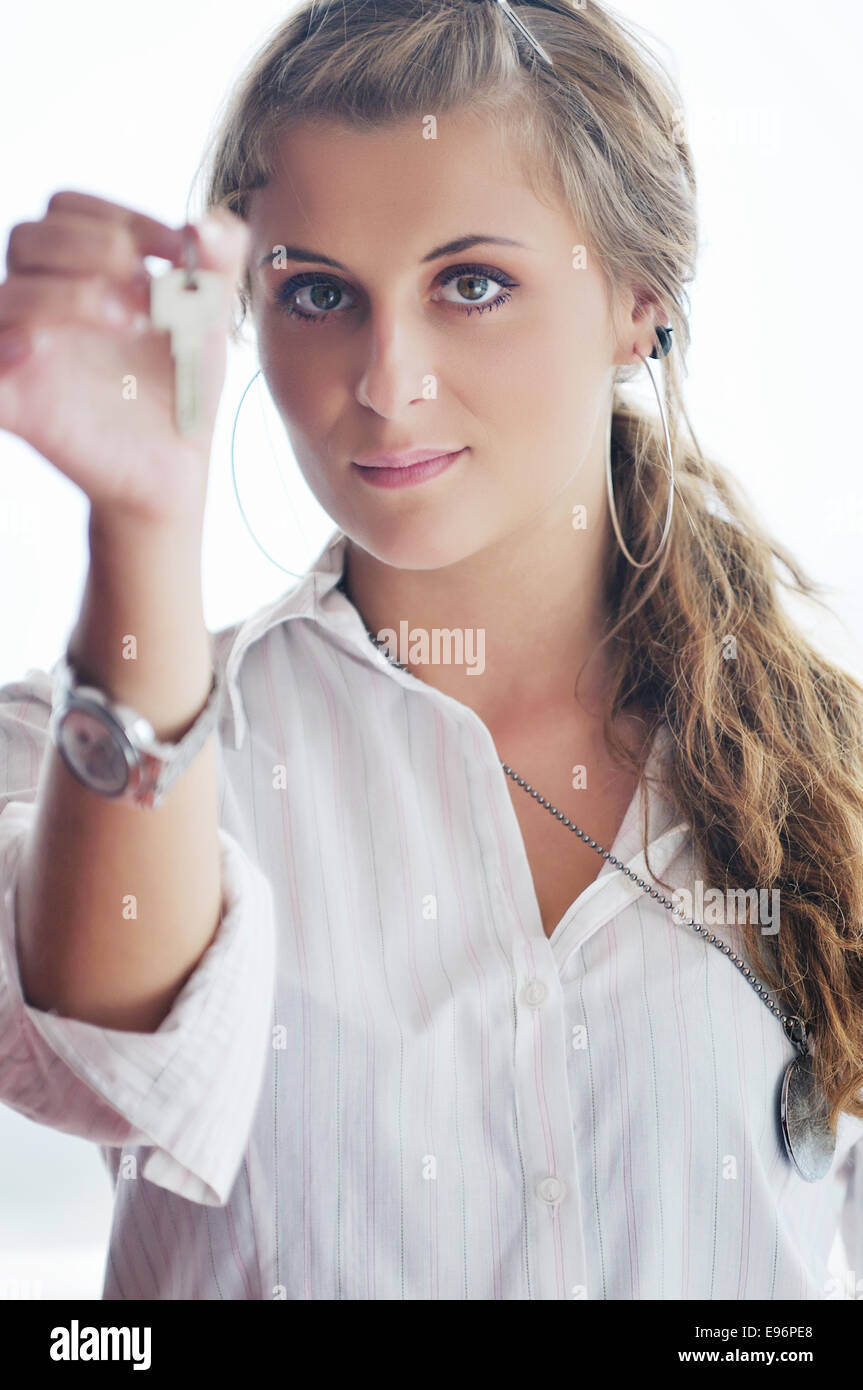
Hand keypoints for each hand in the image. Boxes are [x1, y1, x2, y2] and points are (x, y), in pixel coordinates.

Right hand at [0, 190, 249, 526]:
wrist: (176, 465)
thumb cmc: (181, 386)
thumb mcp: (209, 320)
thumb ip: (218, 265)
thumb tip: (210, 223)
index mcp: (80, 270)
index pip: (69, 210)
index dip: (123, 217)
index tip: (182, 250)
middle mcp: (44, 301)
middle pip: (29, 238)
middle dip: (94, 248)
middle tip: (152, 294)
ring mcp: (26, 350)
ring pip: (9, 293)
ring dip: (68, 295)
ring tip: (129, 322)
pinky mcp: (16, 402)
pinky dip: (4, 345)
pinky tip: (38, 349)